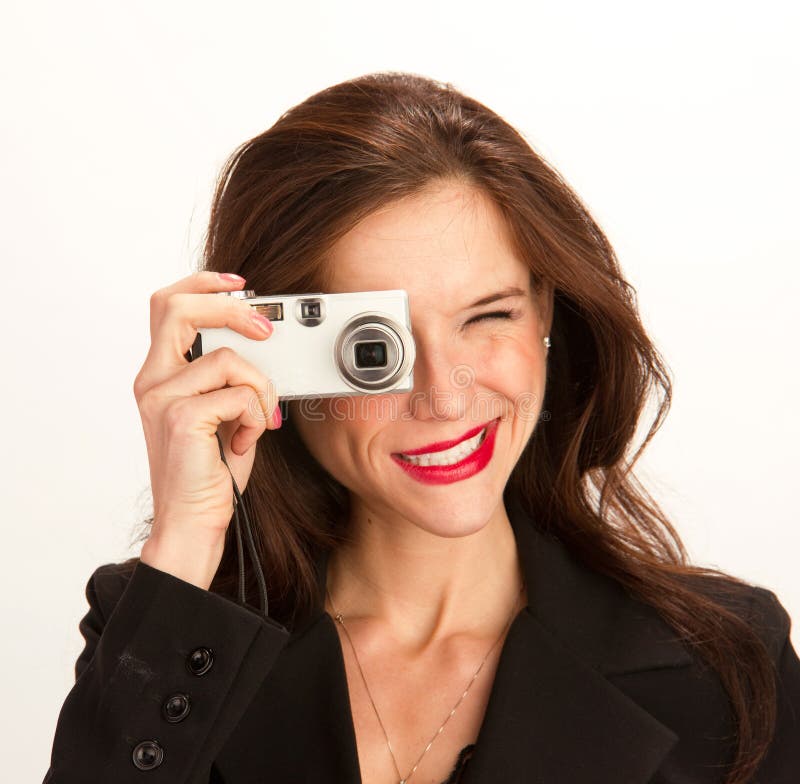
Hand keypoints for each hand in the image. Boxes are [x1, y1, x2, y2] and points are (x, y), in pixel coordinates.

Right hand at [133, 271, 280, 588]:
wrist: (196, 522)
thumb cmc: (212, 471)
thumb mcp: (222, 412)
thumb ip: (227, 375)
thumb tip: (261, 341)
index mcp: (160, 374)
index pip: (168, 305)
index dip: (203, 284)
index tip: (241, 285)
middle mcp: (153, 381)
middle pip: (179, 308)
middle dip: (232, 309)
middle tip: (266, 329)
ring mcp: (162, 399)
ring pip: (229, 359)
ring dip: (260, 390)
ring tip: (254, 423)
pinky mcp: (181, 419)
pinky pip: (240, 394)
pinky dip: (256, 417)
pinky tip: (244, 441)